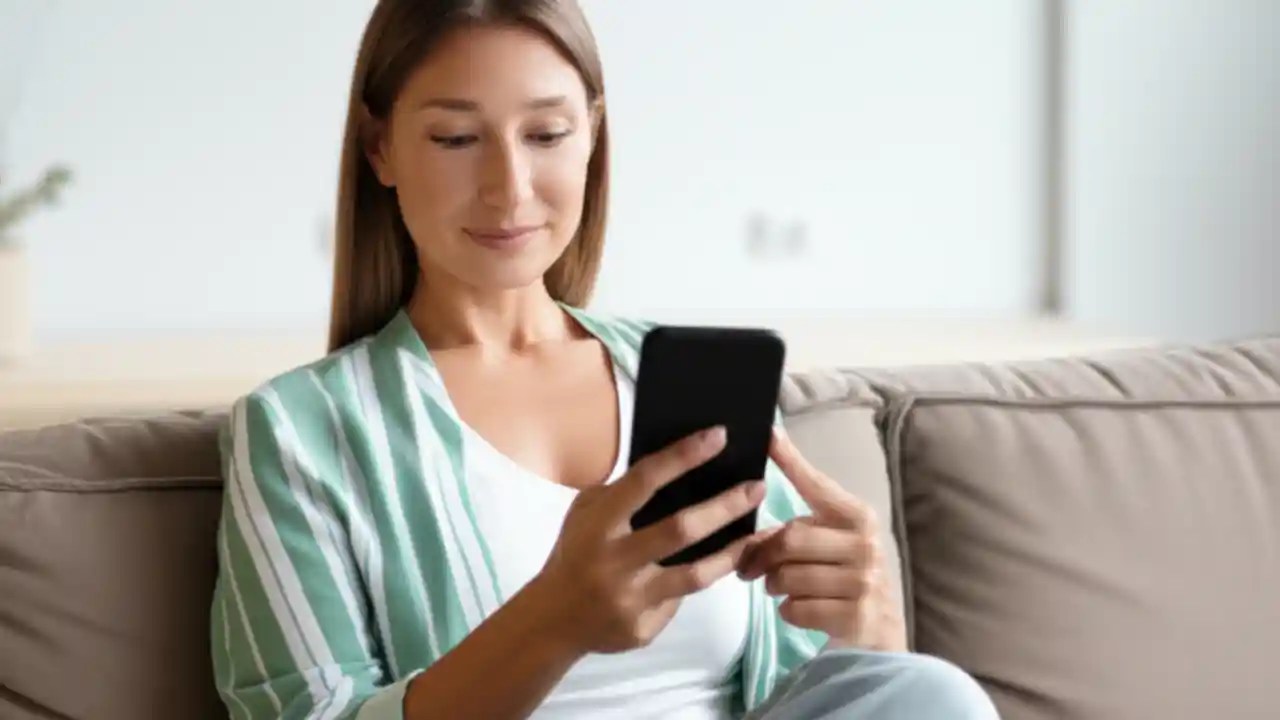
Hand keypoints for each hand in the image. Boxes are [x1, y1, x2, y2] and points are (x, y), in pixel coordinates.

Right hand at [534, 426, 771, 655]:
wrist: (553, 619)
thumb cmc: (576, 552)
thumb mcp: (585, 514)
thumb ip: (620, 494)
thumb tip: (673, 466)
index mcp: (598, 524)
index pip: (644, 481)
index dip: (683, 456)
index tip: (718, 436)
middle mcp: (614, 561)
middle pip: (680, 530)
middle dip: (724, 506)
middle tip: (756, 487)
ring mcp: (629, 598)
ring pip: (695, 575)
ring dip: (731, 551)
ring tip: (756, 533)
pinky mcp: (642, 628)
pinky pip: (680, 600)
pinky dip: (698, 582)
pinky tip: (716, 568)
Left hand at [736, 427, 906, 651]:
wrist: (881, 629)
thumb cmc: (845, 577)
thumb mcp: (830, 542)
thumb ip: (797, 525)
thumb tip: (748, 500)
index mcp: (857, 516)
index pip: (817, 485)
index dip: (791, 461)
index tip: (769, 435)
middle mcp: (864, 543)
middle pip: (790, 539)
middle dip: (761, 555)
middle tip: (748, 567)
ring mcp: (863, 581)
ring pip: (788, 576)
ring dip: (772, 585)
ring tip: (777, 586)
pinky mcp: (856, 615)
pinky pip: (796, 608)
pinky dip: (787, 611)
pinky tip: (798, 608)